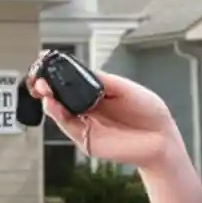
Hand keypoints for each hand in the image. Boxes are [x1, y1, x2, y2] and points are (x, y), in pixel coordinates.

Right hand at [26, 58, 179, 170]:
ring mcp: (85, 124)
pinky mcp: (87, 141)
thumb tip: (80, 71)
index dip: (55, 73)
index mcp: (95, 93)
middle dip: (45, 87)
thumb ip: (101, 81)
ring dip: (49, 101)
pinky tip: (54, 105)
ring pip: (59, 112)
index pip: (69, 81)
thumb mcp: (124, 88)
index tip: (44, 61)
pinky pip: (68, 127)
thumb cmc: (148, 112)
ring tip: (43, 90)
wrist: (162, 138)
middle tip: (39, 79)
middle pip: (59, 96)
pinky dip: (59, 116)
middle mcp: (87, 108)